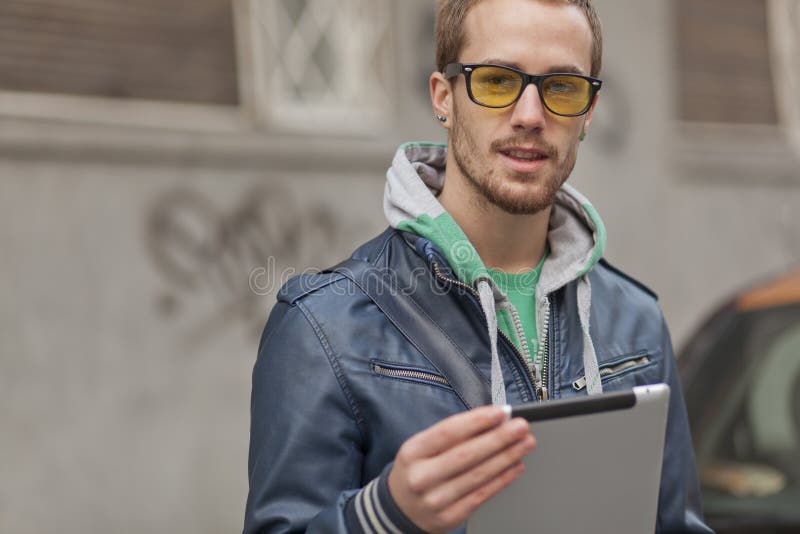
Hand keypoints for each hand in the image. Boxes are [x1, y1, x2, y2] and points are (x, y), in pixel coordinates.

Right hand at [387, 405, 535, 532]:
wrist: (400, 509)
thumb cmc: (417, 470)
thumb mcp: (422, 447)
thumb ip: (453, 435)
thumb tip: (491, 421)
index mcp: (413, 452)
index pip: (448, 432)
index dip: (477, 421)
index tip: (500, 412)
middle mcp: (422, 477)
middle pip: (466, 454)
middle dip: (499, 438)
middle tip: (520, 426)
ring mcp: (436, 499)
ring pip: (478, 475)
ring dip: (507, 457)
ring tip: (525, 443)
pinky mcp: (450, 517)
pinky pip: (482, 495)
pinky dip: (502, 479)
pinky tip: (516, 466)